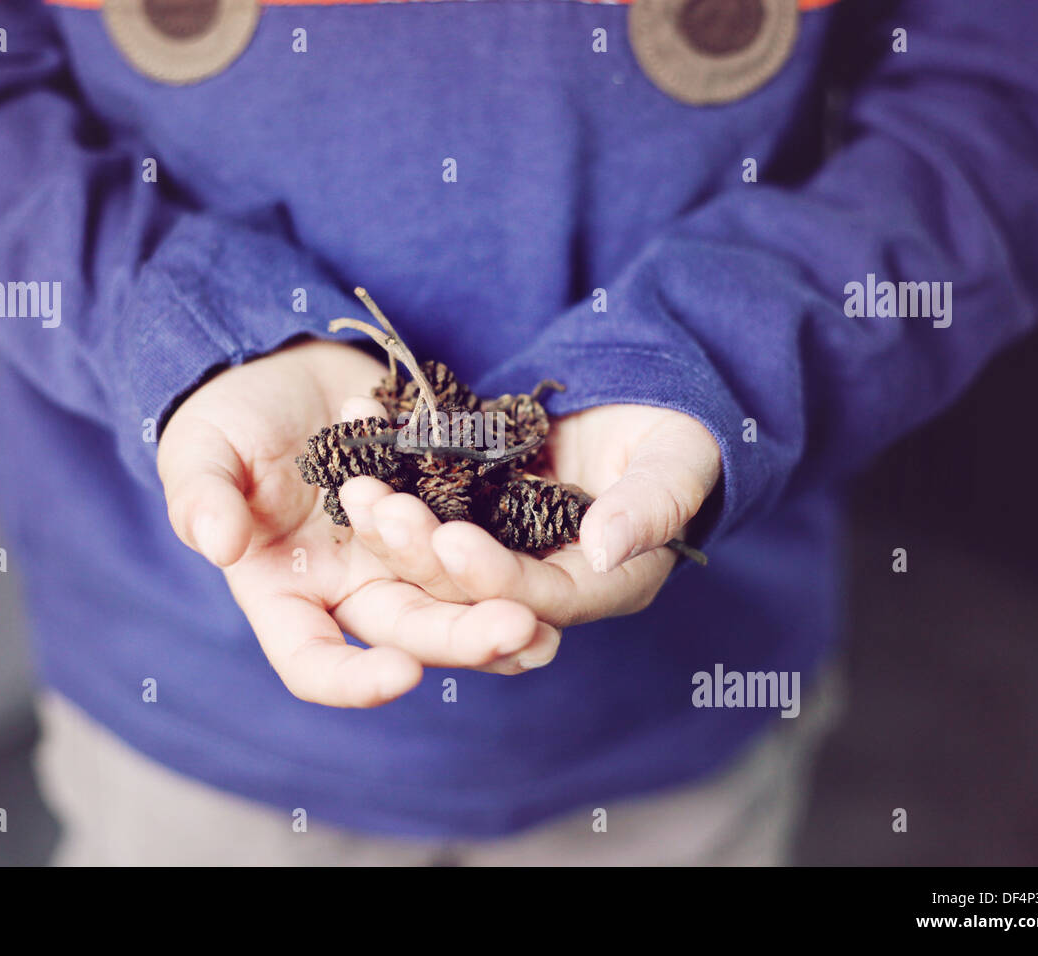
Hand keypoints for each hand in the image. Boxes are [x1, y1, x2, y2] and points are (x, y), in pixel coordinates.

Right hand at [156, 340, 556, 707]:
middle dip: (461, 636)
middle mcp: (350, 587)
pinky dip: (517, 559)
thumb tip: (216, 542)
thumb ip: (201, 495)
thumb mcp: (200, 450)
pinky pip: (482, 546)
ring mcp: (401, 554)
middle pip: (407, 631)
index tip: (401, 674)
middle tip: (515, 626)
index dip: (352, 679)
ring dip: (500, 609)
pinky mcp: (440, 512)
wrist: (282, 366)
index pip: (312, 660)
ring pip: (455, 598)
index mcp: (286, 593)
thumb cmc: (226, 417)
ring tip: (550, 611)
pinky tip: (565, 566)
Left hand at [340, 403, 720, 655]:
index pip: (536, 598)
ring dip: (390, 519)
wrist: (650, 400)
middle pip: (468, 586)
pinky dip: (391, 462)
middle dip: (418, 554)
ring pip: (431, 547)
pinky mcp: (469, 502)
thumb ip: (652, 505)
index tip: (450, 542)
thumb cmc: (683, 436)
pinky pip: (423, 490)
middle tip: (378, 509)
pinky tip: (358, 420)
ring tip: (354, 479)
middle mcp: (539, 576)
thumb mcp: (681, 462)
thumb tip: (605, 546)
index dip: (491, 577)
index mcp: (597, 584)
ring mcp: (497, 541)